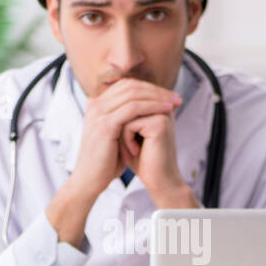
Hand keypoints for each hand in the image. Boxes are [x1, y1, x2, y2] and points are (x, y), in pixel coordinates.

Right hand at [73, 78, 181, 198]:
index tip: (169, 97)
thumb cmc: (106, 162)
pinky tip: (166, 111)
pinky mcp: (105, 124)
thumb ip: (126, 121)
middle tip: (176, 97)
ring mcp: (99, 113)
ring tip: (175, 103)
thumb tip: (147, 112)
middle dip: (156, 90)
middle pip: (130, 86)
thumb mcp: (116, 136)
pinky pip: (133, 108)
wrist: (89, 180)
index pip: (126, 85)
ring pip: (133, 94)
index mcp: (97, 105)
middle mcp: (96, 104)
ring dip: (158, 97)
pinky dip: (152, 107)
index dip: (149, 88)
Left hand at [118, 97, 186, 201]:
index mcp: (155, 104)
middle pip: (125, 104)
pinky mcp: (160, 123)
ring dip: (120, 135)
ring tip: (126, 150)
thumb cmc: (140, 159)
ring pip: (125, 114)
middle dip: (118, 126)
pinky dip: (126, 141)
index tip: (118, 138)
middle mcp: (160, 105)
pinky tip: (134, 153)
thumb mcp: (125, 132)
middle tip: (120, 145)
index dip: (116, 118)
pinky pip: (130, 125)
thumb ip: (116, 113)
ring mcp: (161, 112)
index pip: (125, 97)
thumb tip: (92, 98)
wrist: (157, 180)